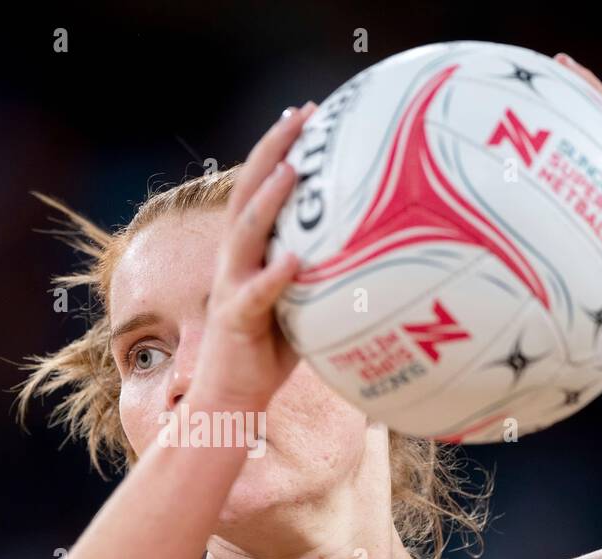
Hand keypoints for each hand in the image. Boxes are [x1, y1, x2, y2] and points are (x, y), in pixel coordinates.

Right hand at [188, 101, 317, 413]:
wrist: (229, 400)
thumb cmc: (267, 355)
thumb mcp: (299, 305)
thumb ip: (319, 275)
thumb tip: (371, 255)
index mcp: (248, 254)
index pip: (259, 188)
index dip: (278, 148)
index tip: (307, 115)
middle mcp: (234, 261)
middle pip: (247, 193)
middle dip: (272, 149)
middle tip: (301, 115)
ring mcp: (231, 288)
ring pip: (246, 233)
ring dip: (268, 200)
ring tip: (292, 170)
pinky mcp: (236, 320)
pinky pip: (256, 294)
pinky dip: (273, 275)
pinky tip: (295, 259)